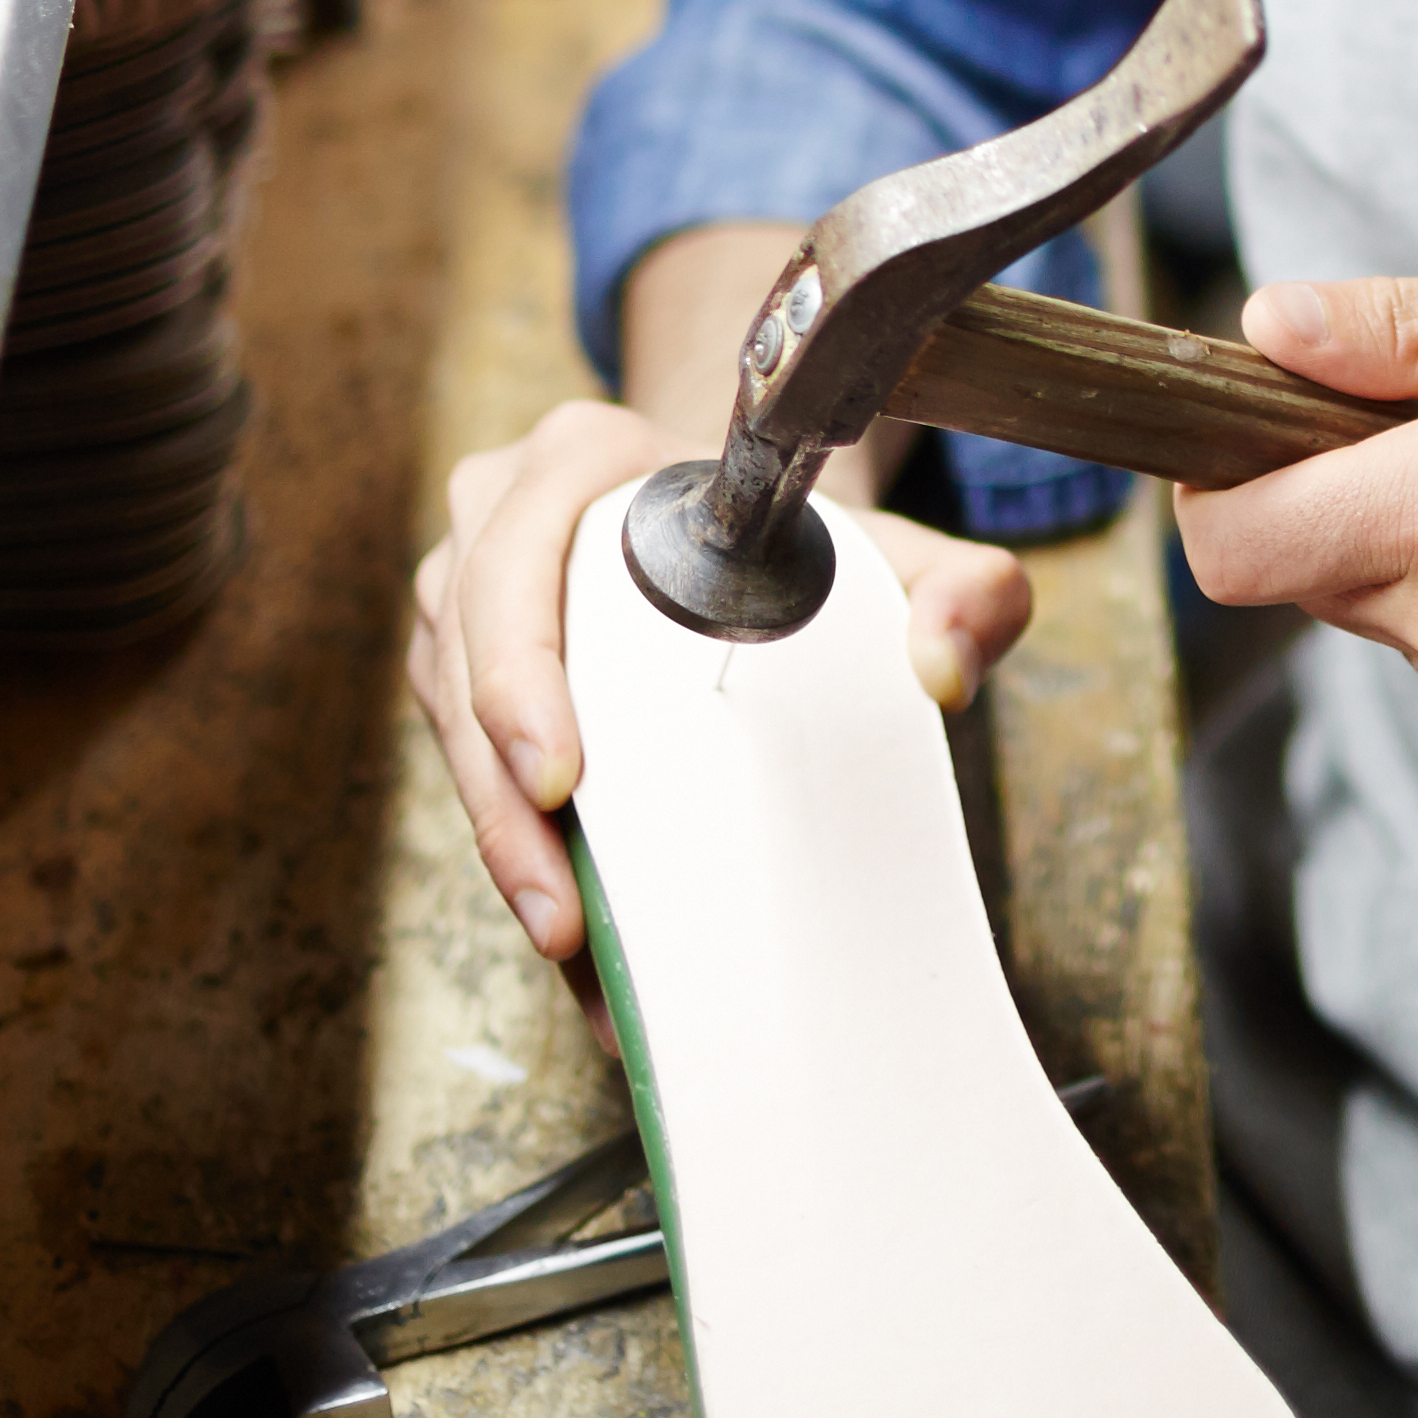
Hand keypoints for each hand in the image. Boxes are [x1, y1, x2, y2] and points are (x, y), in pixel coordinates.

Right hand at [408, 395, 1034, 963]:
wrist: (743, 530)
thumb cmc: (795, 538)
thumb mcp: (893, 546)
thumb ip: (965, 585)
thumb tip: (943, 671)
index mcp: (575, 464)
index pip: (513, 566)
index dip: (516, 674)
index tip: (559, 778)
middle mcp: (493, 524)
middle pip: (463, 671)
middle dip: (502, 805)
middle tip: (560, 914)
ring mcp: (463, 604)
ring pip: (453, 735)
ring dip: (504, 850)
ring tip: (573, 954)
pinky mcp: (460, 676)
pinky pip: (472, 770)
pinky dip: (527, 859)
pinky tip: (582, 953)